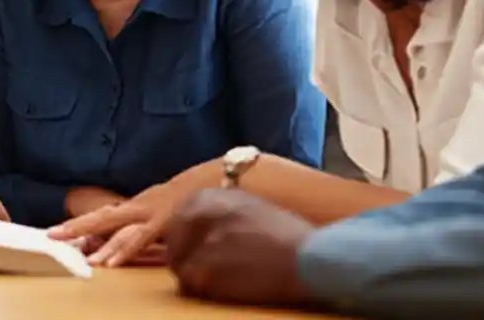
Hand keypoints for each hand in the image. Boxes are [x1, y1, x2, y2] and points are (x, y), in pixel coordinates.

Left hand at [48, 162, 217, 266]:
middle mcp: (142, 205)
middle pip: (102, 217)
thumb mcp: (173, 208)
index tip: (60, 232)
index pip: (106, 216)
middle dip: (76, 227)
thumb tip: (139, 237)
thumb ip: (155, 222)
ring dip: (98, 243)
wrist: (224, 175)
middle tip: (51, 235)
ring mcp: (153, 212)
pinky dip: (124, 250)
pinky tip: (110, 262)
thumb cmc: (201, 192)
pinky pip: (141, 239)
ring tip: (78, 256)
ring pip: (118, 229)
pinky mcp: (167, 222)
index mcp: (142, 204)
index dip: (83, 224)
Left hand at [166, 189, 313, 307]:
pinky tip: (225, 288)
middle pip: (173, 241)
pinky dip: (203, 288)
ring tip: (219, 279)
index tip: (193, 249)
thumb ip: (221, 214)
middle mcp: (202, 212)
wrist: (311, 258)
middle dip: (183, 256)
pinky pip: (189, 282)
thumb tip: (200, 229)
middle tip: (202, 270)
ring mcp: (201, 239)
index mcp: (213, 195)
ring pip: (178, 264)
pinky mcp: (204, 266)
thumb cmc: (289, 239)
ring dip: (193, 274)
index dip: (185, 237)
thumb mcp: (251, 209)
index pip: (179, 216)